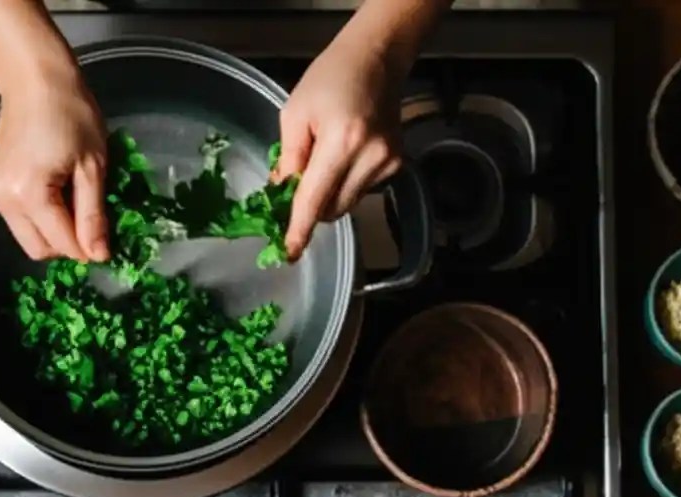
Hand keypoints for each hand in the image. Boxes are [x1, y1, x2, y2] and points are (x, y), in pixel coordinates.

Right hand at [0, 73, 109, 261]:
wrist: (35, 80)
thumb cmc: (71, 113)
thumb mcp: (92, 166)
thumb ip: (93, 215)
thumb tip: (98, 256)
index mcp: (29, 195)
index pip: (62, 244)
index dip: (88, 249)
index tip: (107, 240)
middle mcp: (4, 200)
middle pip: (38, 250)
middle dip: (68, 245)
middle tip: (91, 221)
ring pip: (28, 238)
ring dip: (54, 232)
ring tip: (74, 200)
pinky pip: (19, 219)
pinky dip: (41, 217)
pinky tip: (56, 191)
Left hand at [275, 42, 405, 261]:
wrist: (375, 59)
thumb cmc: (329, 79)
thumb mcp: (295, 115)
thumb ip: (289, 160)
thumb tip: (283, 196)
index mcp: (341, 142)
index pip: (315, 199)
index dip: (299, 229)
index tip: (289, 253)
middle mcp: (370, 157)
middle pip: (332, 209)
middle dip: (310, 207)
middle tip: (294, 186)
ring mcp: (388, 163)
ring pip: (347, 204)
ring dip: (328, 195)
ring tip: (323, 161)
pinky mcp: (397, 164)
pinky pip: (362, 190)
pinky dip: (345, 183)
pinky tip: (344, 155)